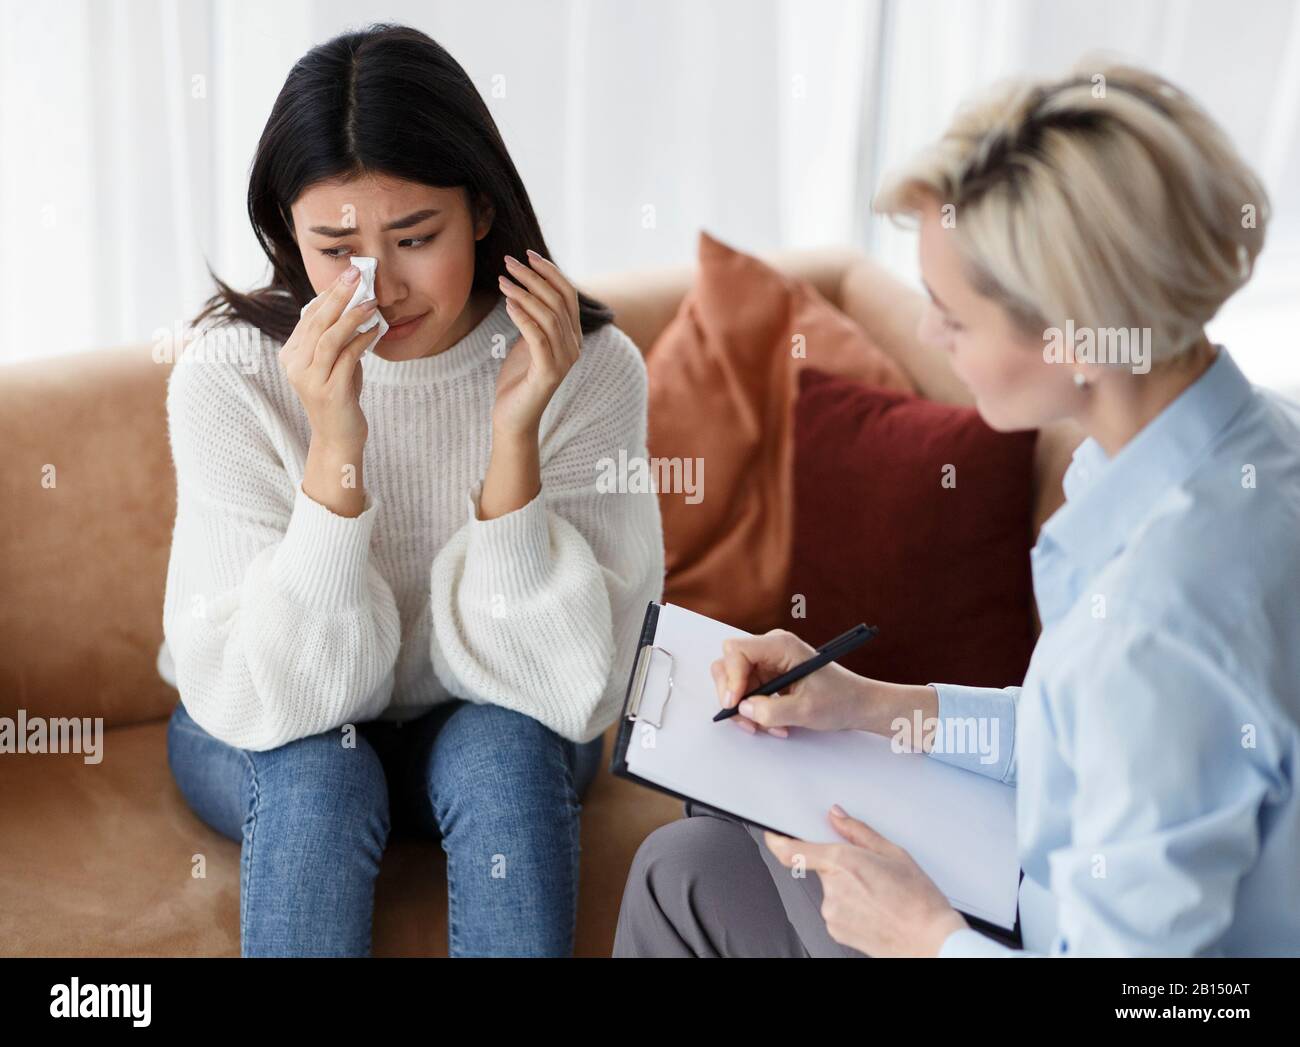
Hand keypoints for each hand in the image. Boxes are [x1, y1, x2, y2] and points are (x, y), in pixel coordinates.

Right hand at [279, 266, 378, 449]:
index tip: (348, 274)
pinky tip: (375, 329)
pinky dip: (362, 341)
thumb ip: (336, 339)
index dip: (328, 293)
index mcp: (291, 355)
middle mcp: (295, 366)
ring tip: (370, 301)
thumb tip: (353, 305)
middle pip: (316, 322)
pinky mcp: (329, 392)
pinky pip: (347, 358)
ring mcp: (310, 380)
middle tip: (357, 274)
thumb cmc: (339, 396)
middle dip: (338, 295)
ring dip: (351, 316)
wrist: (338, 438)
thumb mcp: (334, 363)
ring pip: (328, 338)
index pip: (308, 316)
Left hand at [494, 250, 581, 438]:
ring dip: (524, 293)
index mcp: (572, 336)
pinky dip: (523, 317)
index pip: (568, 294)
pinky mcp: (548, 373)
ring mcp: (564, 361)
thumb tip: (526, 286)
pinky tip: (507, 303)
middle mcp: (574, 346)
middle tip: (509, 261)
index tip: (527, 255)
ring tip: (503, 280)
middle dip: (533, 277)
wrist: (513, 417)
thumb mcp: (528, 340)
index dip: (550, 272)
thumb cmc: (518, 379)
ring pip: (549, 316)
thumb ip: (534, 318)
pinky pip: (538, 337)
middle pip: (559, 301)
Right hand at [711, 629, 941, 740]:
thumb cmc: (840, 700)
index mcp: (781, 645)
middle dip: (733, 695)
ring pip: (735, 682)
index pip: (736, 650)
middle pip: (728, 664)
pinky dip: (754, 711)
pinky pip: (747, 692)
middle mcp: (771, 649)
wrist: (857, 705)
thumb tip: (743, 707)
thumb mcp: (806, 710)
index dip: (731, 677)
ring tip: (767, 727)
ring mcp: (768, 662)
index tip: (735, 702)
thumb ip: (771, 710)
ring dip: (745, 708)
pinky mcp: (769, 677)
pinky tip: (774, 724)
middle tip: (746, 720)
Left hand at [763, 805, 967, 956]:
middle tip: (868, 872)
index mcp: (843, 863)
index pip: (792, 852)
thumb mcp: (893, 853)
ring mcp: (832, 913)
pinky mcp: (836, 931)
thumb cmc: (918, 900)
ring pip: (831, 890)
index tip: (773, 835)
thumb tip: (837, 816)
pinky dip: (850, 906)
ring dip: (846, 888)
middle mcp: (832, 890)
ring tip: (877, 894)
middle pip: (821, 869)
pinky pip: (836, 910)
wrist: (931, 940)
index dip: (777, 841)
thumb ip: (858, 832)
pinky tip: (873, 908)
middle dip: (839, 867)